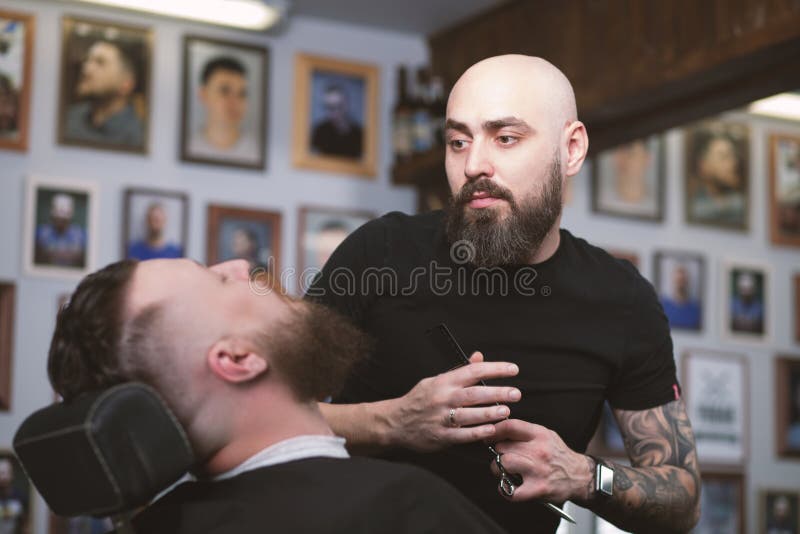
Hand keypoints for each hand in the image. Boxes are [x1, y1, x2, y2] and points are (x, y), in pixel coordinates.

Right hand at [383, 352, 520, 451]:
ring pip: (469, 414)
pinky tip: (491, 430)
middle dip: (497, 392)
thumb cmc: (420, 399)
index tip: (513, 370)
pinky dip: (478, 432)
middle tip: (516, 393)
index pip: (473, 371)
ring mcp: (442, 418)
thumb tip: (479, 356)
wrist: (395, 422)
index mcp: (444, 382)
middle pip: (474, 393)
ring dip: (490, 413)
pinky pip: (462, 434)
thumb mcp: (437, 380)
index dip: (495, 369)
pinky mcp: (441, 436)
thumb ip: (460, 371)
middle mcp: (443, 398)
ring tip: (506, 411)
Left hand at [490, 419, 592, 502]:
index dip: (494, 430)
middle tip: (501, 456)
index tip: (488, 435)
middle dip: (498, 452)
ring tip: (505, 470)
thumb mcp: (546, 435)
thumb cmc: (558, 455)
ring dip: (499, 468)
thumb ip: (525, 432)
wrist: (580, 476)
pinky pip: (510, 490)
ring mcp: (537, 470)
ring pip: (503, 464)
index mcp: (540, 435)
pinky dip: (505, 490)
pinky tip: (509, 486)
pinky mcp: (537, 489)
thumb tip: (498, 429)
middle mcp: (538, 451)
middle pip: (502, 447)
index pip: (510, 426)